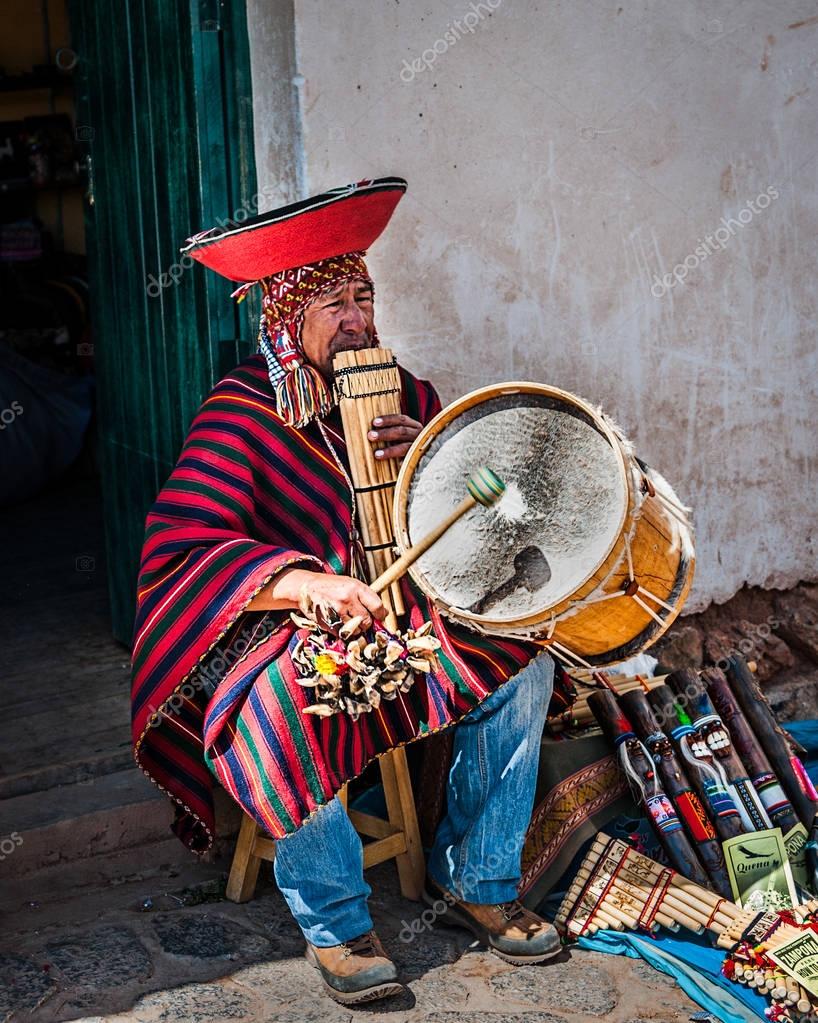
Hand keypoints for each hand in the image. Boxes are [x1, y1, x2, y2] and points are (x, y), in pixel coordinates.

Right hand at [249, 567, 385, 630]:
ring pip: (355, 630)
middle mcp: (347, 599)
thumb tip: (384, 613)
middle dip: (365, 623)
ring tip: (347, 619)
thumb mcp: (351, 584)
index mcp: (356, 588)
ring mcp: (337, 612)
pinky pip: (342, 634)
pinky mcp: (328, 623)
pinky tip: (338, 621)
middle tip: (359, 619)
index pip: (377, 606)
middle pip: (367, 621)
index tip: (378, 617)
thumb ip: (367, 597)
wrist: (306, 588)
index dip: (379, 615)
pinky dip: (343, 632)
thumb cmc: (331, 586)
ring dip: (354, 629)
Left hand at [368, 413, 422, 460]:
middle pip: (402, 432)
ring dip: (390, 451)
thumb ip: (391, 431)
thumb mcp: (402, 435)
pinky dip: (402, 462)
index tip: (374, 422)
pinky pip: (410, 461)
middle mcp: (419, 435)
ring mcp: (420, 447)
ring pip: (405, 447)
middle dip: (385, 433)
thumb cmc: (405, 444)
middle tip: (371, 436)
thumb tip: (371, 433)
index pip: (401, 420)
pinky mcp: (419, 459)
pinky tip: (394, 465)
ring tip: (377, 454)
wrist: (425, 458)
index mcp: (414, 426)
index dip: (388, 420)